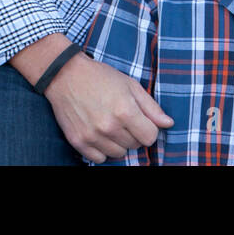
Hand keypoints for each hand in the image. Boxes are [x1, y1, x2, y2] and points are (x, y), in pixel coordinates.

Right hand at [43, 53, 172, 162]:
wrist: (65, 75)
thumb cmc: (100, 77)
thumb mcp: (129, 85)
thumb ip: (151, 107)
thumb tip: (168, 123)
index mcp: (125, 111)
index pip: (150, 137)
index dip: (148, 128)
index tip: (141, 120)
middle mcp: (109, 126)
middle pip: (134, 146)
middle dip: (133, 134)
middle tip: (121, 118)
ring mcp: (92, 136)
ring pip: (118, 154)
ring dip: (117, 142)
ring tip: (109, 124)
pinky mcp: (78, 141)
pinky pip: (98, 159)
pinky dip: (101, 149)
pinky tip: (98, 133)